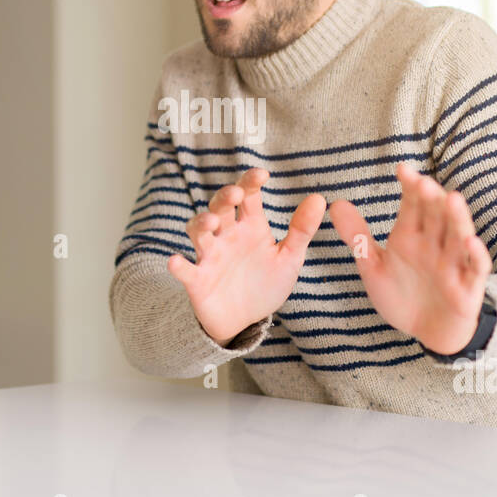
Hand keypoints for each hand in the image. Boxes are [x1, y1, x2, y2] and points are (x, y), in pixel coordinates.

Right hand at [168, 168, 325, 345]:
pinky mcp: (197, 280)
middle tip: (235, 194)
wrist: (246, 321)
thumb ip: (301, 230)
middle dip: (225, 198)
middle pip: (220, 207)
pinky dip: (178, 266)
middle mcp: (227, 235)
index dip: (251, 182)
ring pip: (199, 232)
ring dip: (201, 223)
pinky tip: (176, 262)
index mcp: (250, 226)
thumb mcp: (289, 258)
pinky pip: (185, 270)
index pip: (248, 196)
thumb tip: (320, 198)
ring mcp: (210, 256)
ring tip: (211, 222)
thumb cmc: (266, 283)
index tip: (262, 175)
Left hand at [329, 162, 492, 353]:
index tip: (402, 169)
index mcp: (411, 236)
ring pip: (458, 236)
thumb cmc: (403, 296)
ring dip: (457, 218)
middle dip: (431, 200)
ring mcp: (454, 264)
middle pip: (436, 216)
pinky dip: (476, 255)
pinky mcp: (468, 287)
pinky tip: (471, 242)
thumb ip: (357, 237)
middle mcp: (434, 245)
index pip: (413, 205)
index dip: (410, 187)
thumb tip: (335, 203)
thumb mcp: (374, 267)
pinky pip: (476, 268)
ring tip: (452, 199)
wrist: (427, 332)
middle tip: (422, 183)